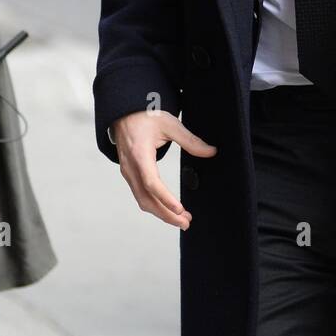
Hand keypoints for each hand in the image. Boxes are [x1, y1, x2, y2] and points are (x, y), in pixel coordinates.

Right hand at [111, 109, 216, 229]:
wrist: (123, 113)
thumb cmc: (145, 116)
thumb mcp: (170, 123)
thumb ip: (190, 140)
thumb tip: (211, 151)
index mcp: (140, 154)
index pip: (152, 182)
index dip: (166, 198)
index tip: (180, 209)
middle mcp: (130, 167)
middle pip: (146, 198)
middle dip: (166, 214)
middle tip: (186, 222)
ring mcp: (127, 172)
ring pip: (142, 200)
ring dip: (161, 213)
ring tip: (181, 220)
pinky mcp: (129, 174)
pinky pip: (140, 195)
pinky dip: (154, 205)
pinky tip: (167, 210)